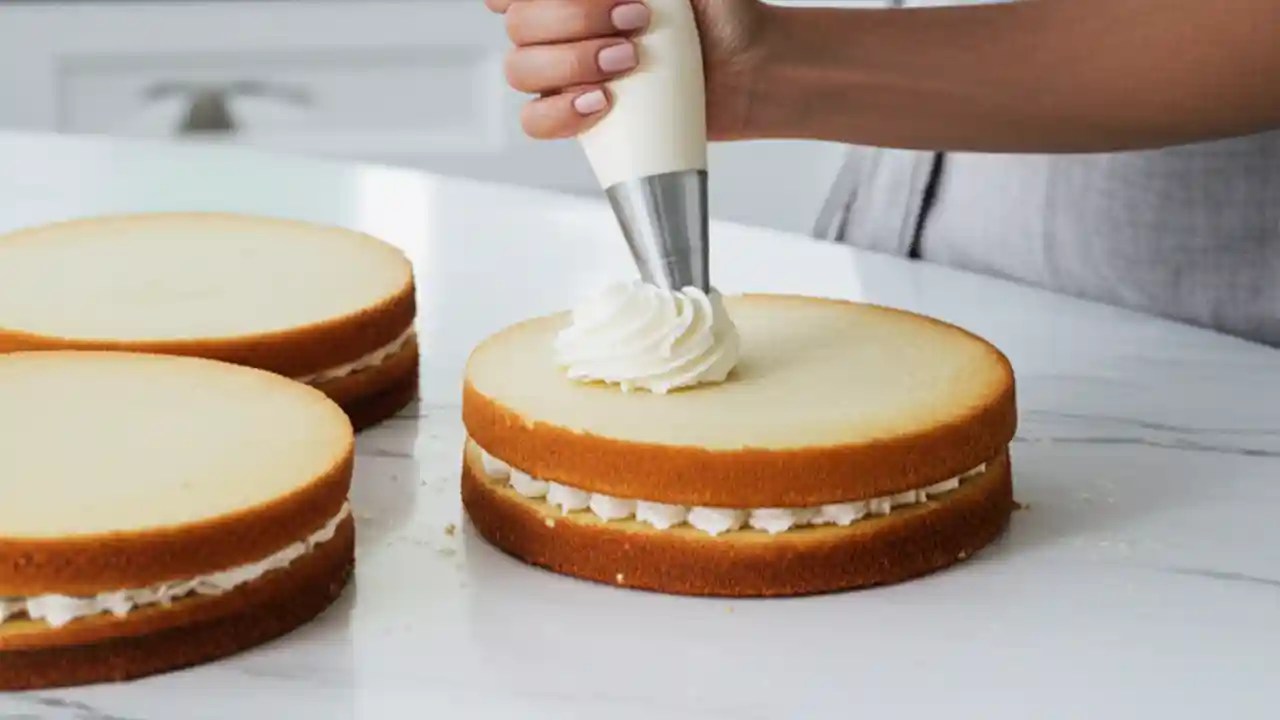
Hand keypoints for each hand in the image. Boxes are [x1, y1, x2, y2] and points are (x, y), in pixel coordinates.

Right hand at [487, 0, 767, 139]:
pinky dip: (561, 112)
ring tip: (628, 62)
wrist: (752, 66)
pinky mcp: (580, 116)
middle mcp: (559, 27)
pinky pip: (536, 121)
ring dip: (571, 63)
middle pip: (518, 25)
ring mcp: (565, 73)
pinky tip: (601, 102)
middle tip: (636, 22)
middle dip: (574, 20)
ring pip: (520, 70)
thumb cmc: (720, 11)